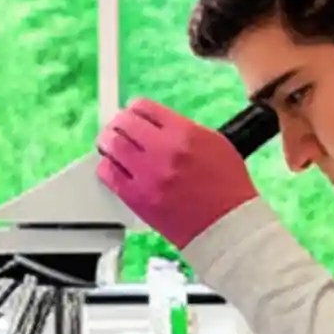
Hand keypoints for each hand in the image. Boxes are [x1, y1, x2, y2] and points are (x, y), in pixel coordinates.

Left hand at [95, 98, 258, 248]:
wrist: (227, 226)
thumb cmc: (228, 188)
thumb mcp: (215, 144)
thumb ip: (183, 129)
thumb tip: (156, 124)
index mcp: (185, 133)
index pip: (145, 107)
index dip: (136, 109)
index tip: (134, 113)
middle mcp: (164, 150)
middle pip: (124, 123)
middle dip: (119, 122)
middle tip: (117, 127)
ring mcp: (148, 175)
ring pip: (113, 146)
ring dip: (108, 141)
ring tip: (109, 144)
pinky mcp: (137, 198)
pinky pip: (109, 174)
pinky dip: (106, 166)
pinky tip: (112, 166)